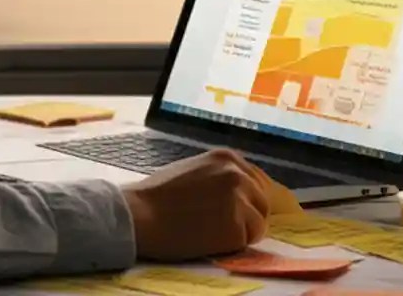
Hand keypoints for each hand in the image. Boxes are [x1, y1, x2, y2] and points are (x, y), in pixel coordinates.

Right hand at [121, 149, 270, 261]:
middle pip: (262, 202)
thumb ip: (220, 176)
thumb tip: (241, 192)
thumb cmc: (157, 196)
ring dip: (240, 232)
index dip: (247, 199)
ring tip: (210, 231)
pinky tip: (207, 238)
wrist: (140, 214)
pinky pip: (246, 241)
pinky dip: (231, 245)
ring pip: (258, 223)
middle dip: (247, 216)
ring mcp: (240, 199)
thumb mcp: (194, 170)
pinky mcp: (237, 225)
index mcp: (227, 158)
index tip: (234, 210)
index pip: (257, 180)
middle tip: (220, 225)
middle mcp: (238, 174)